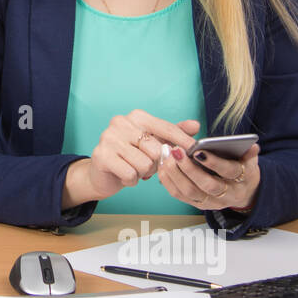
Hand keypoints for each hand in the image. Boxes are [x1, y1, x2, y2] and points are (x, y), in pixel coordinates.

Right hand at [65, 111, 202, 207]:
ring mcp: (109, 138)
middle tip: (146, 165)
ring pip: (145, 164)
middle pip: (157, 149)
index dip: (183, 141)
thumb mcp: (153, 142)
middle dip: (156, 163)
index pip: (166, 128)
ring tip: (134, 169)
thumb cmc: (130, 156)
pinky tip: (125, 176)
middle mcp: (121, 123)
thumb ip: (172, 133)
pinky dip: (131, 180)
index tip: (195, 151)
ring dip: (143, 173)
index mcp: (136, 116)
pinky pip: (131, 174)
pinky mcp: (102, 155)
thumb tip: (195, 125)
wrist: (102, 173)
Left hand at [158, 142, 260, 212]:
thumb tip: (252, 146)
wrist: (242, 192)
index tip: (198, 150)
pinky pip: (180, 195)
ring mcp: (211, 202)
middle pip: (207, 185)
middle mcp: (227, 195)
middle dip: (189, 168)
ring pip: (190, 191)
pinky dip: (169, 180)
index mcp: (242, 180)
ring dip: (175, 174)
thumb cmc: (242, 170)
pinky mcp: (198, 204)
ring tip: (166, 156)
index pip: (228, 171)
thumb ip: (248, 153)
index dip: (214, 162)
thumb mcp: (248, 160)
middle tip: (176, 151)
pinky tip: (162, 166)